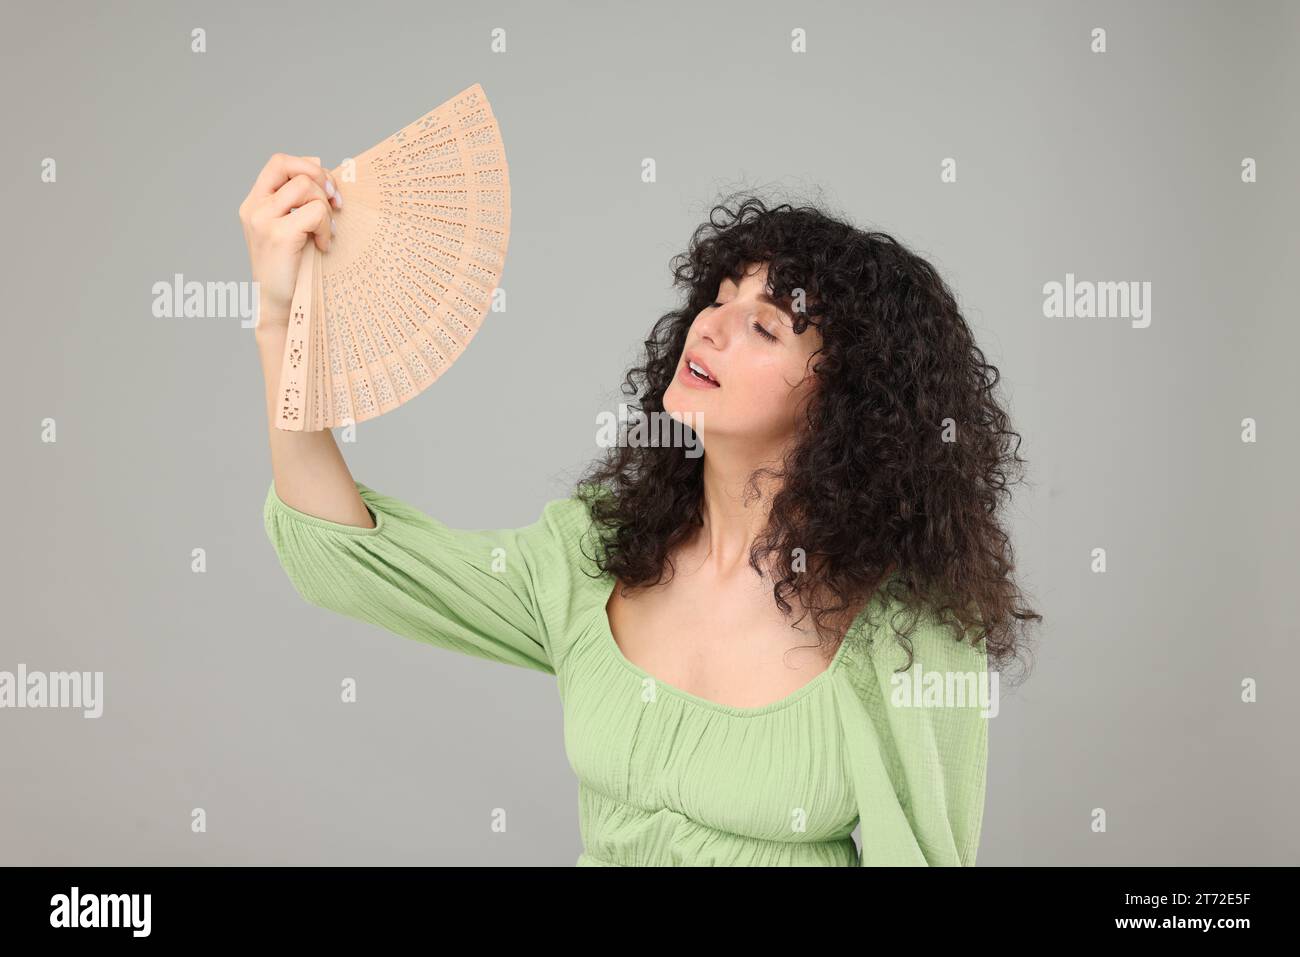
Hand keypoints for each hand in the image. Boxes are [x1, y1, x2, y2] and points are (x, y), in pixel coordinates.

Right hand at [237, 153, 342, 328]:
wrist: (280, 306)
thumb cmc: (292, 269)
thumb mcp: (291, 230)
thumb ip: (299, 205)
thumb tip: (330, 181)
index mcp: (255, 203)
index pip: (279, 163)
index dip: (307, 166)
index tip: (326, 189)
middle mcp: (254, 207)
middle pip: (293, 167)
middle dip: (322, 181)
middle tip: (336, 204)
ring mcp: (263, 220)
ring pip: (306, 187)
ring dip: (325, 208)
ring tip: (325, 232)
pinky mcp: (278, 235)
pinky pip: (314, 212)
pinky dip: (325, 227)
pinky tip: (323, 246)